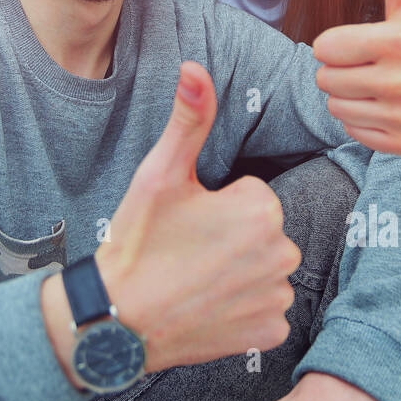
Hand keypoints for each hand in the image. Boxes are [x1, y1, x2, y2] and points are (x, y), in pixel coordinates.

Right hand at [90, 62, 301, 373]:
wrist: (118, 320)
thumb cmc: (137, 244)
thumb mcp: (160, 174)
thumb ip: (189, 118)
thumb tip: (195, 68)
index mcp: (261, 208)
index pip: (249, 195)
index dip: (215, 207)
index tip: (185, 224)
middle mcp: (282, 253)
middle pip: (261, 232)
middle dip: (231, 239)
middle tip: (186, 252)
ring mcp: (277, 296)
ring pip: (264, 269)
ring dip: (238, 273)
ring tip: (193, 279)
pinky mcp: (270, 332)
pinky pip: (264, 309)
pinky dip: (242, 310)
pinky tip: (208, 307)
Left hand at [312, 0, 400, 153]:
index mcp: (400, 41)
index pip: (325, 47)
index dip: (336, 42)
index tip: (361, 41)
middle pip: (325, 78)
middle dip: (339, 68)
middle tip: (368, 63)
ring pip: (335, 105)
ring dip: (348, 94)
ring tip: (376, 83)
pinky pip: (352, 129)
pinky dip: (362, 118)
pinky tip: (387, 105)